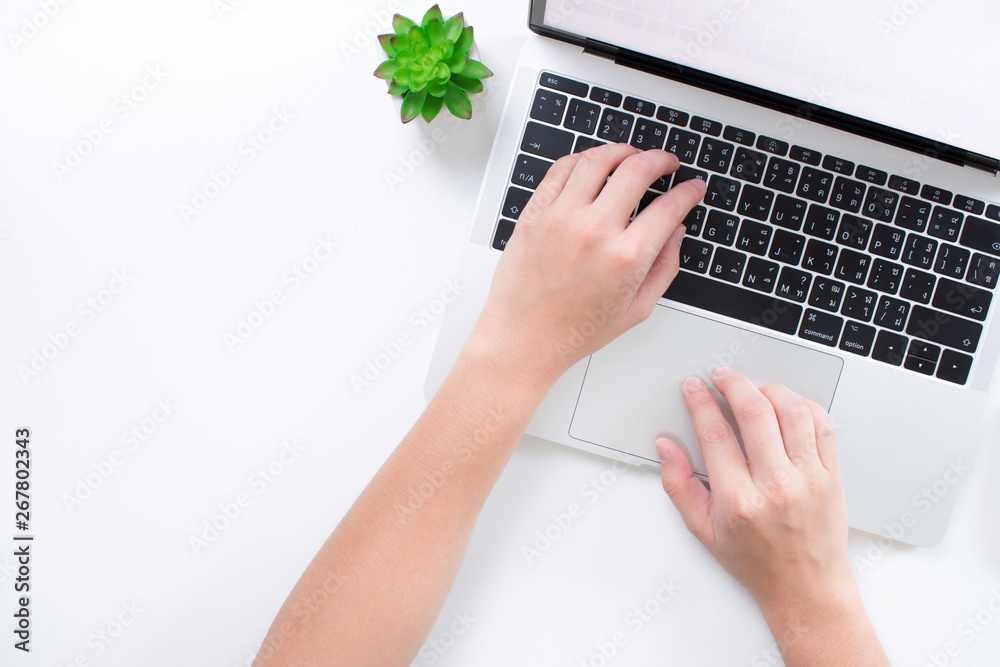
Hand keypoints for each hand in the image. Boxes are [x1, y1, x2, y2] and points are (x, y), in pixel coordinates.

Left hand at [467, 144, 705, 388]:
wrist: (524, 339)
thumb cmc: (574, 331)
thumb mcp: (636, 309)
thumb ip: (664, 268)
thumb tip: (675, 233)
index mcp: (626, 257)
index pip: (670, 207)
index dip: (688, 192)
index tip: (692, 188)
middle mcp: (594, 231)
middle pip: (637, 169)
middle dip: (661, 160)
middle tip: (667, 162)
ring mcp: (561, 219)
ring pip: (597, 160)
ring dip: (622, 151)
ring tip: (632, 155)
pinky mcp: (535, 214)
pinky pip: (560, 170)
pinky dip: (582, 159)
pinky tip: (593, 164)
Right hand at [657, 367, 853, 623]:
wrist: (807, 589)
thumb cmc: (757, 562)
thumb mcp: (703, 530)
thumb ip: (679, 485)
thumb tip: (666, 447)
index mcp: (738, 501)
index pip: (715, 433)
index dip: (700, 401)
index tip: (694, 387)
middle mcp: (776, 486)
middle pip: (755, 412)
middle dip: (733, 383)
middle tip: (722, 376)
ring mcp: (808, 479)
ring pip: (792, 411)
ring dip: (769, 389)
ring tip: (754, 388)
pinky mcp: (831, 476)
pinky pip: (822, 425)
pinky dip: (803, 405)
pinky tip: (787, 404)